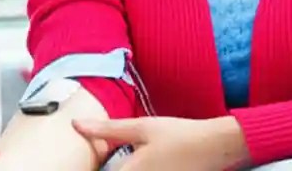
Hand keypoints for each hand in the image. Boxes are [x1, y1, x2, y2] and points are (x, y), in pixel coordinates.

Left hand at [72, 116, 248, 170]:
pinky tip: (139, 162)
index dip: (94, 169)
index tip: (81, 163)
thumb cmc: (178, 135)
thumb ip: (107, 129)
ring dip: (122, 167)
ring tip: (122, 159)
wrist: (215, 147)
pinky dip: (135, 170)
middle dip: (109, 167)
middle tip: (108, 159)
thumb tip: (76, 125)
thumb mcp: (141, 127)